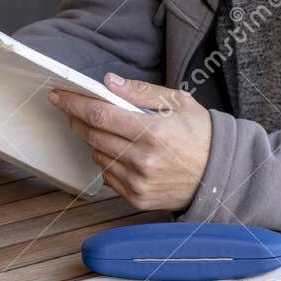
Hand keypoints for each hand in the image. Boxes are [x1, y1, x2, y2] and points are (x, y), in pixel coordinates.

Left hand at [49, 73, 211, 211]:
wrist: (222, 175)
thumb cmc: (201, 134)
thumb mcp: (178, 102)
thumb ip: (140, 91)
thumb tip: (109, 82)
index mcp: (153, 132)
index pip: (100, 114)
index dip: (74, 103)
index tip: (59, 95)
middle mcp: (143, 160)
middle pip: (93, 135)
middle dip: (77, 119)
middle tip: (72, 107)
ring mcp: (139, 182)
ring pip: (97, 156)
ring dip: (93, 140)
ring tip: (105, 128)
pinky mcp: (137, 199)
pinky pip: (107, 176)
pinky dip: (107, 161)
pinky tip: (120, 151)